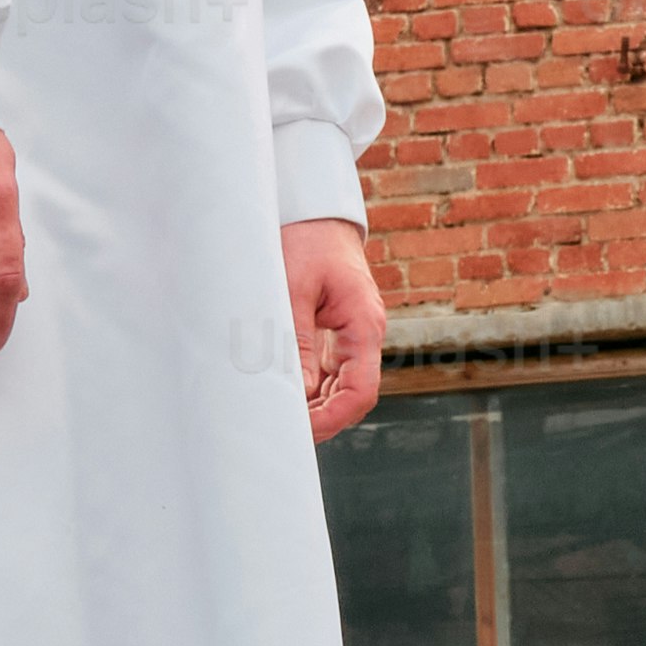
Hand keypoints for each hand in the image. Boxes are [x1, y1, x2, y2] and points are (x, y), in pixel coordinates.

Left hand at [284, 216, 384, 441]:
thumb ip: (296, 342)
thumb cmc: (304, 242)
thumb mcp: (292, 290)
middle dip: (323, 419)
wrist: (314, 213)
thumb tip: (299, 394)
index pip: (361, 391)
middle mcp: (365, 334)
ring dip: (316, 405)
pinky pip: (331, 371)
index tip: (302, 433)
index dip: (334, 418)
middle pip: (354, 395)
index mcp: (364, 324)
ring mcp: (354, 334)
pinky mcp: (339, 331)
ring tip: (281, 416)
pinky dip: (312, 388)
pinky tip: (287, 394)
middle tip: (283, 433)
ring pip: (342, 386)